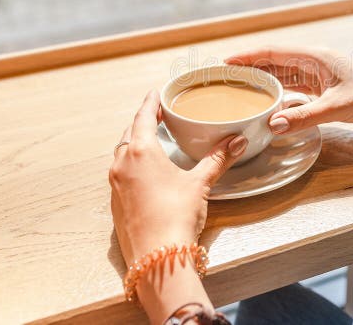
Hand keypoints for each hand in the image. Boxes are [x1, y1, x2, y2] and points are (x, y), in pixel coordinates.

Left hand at [109, 89, 247, 270]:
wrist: (158, 259)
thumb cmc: (176, 217)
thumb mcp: (200, 184)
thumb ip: (218, 159)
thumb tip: (237, 141)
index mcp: (140, 152)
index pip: (142, 116)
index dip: (150, 102)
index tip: (156, 93)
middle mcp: (121, 165)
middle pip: (129, 133)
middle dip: (142, 122)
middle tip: (157, 114)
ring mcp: (115, 186)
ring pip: (122, 154)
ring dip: (135, 143)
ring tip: (152, 140)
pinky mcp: (116, 204)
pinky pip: (122, 174)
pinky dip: (132, 165)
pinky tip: (147, 173)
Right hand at [226, 46, 352, 133]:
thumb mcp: (337, 109)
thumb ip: (304, 117)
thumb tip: (272, 124)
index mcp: (316, 57)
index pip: (274, 51)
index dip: (248, 56)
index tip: (226, 62)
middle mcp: (316, 61)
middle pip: (275, 61)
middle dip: (251, 68)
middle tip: (226, 78)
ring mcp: (321, 74)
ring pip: (285, 74)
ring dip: (264, 80)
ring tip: (241, 89)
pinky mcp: (326, 87)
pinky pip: (296, 87)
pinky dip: (280, 93)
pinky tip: (269, 103)